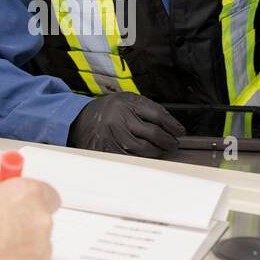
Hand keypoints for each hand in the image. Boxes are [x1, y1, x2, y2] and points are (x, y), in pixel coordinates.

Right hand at [66, 92, 185, 156]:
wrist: (79, 120)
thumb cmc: (108, 110)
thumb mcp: (126, 100)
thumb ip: (146, 108)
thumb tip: (170, 124)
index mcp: (126, 104)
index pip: (157, 115)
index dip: (172, 125)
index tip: (180, 131)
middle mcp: (119, 120)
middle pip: (152, 134)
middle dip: (167, 141)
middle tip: (173, 144)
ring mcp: (112, 137)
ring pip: (143, 150)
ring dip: (156, 152)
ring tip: (161, 150)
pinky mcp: (106, 151)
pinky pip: (130, 158)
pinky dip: (142, 159)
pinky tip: (146, 156)